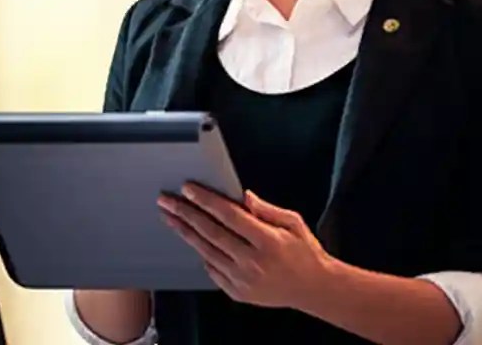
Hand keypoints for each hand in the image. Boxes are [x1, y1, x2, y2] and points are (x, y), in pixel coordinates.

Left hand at [159, 184, 332, 309]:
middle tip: (167, 201)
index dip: (206, 201)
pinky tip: (192, 240)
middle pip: (211, 233)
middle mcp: (252, 262)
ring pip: (206, 251)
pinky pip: (212, 270)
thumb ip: (266, 209)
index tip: (188, 189)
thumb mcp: (293, 223)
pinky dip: (202, 254)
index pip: (229, 216)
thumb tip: (243, 196)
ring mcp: (243, 280)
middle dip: (186, 214)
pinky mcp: (238, 293)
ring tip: (170, 218)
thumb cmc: (305, 253)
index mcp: (268, 241)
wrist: (314, 289)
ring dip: (186, 232)